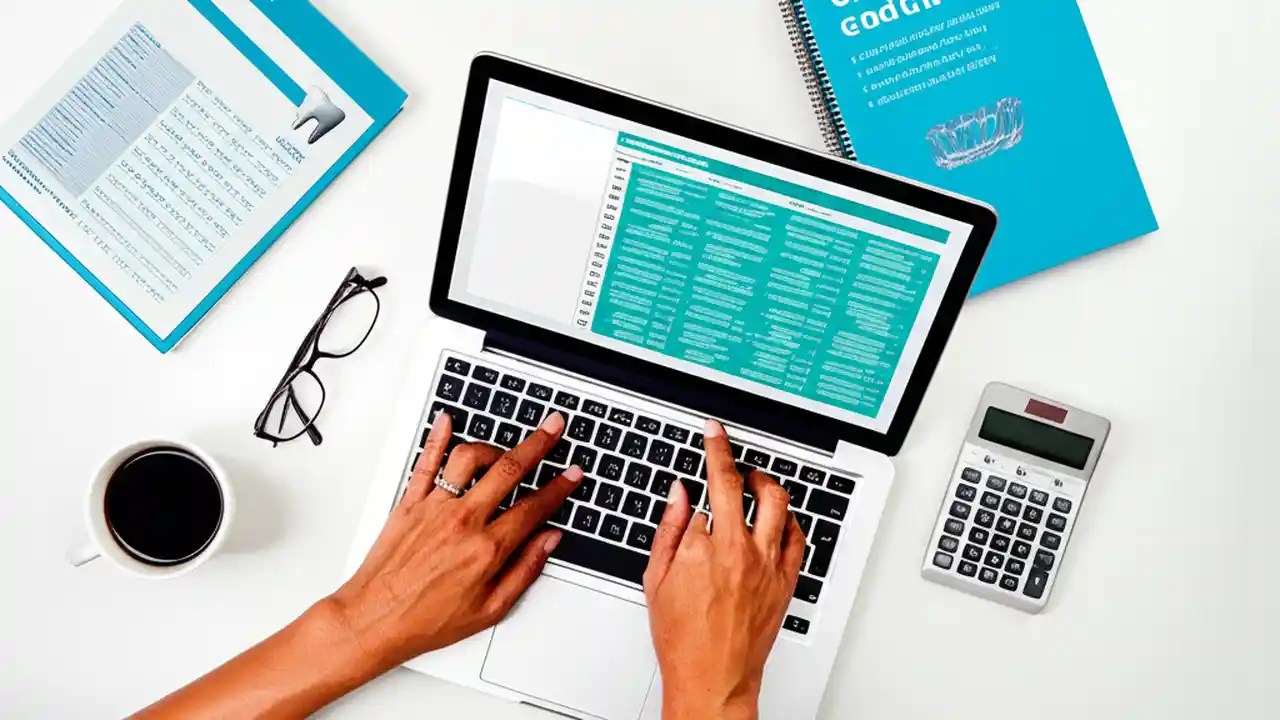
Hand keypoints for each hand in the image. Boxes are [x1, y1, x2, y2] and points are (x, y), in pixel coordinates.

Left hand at [324, 410, 581, 675]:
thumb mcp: (491, 609)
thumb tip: (549, 541)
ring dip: (492, 445)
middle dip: (538, 445)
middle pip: (509, 470)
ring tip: (504, 447)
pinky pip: (425, 462)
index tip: (572, 474)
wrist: (375, 620)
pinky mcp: (409, 503)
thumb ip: (525, 570)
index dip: (559, 488)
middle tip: (553, 428)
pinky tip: (447, 422)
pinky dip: (436, 437)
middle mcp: (462, 521)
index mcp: (486, 549)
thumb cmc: (427, 620)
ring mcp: (434, 508)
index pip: (534, 507)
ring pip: (469, 458)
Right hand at [644, 420, 804, 719]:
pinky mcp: (785, 581)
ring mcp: (766, 565)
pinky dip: (787, 519)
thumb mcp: (657, 579)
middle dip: (731, 455)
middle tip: (726, 445)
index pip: (709, 487)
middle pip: (742, 485)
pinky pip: (796, 537)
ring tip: (756, 480)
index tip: (712, 435)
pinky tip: (777, 517)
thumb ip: (669, 530)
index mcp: (702, 547)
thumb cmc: (683, 639)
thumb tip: (679, 495)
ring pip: (777, 503)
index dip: (711, 457)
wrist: (714, 678)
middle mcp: (738, 550)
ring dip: (766, 483)